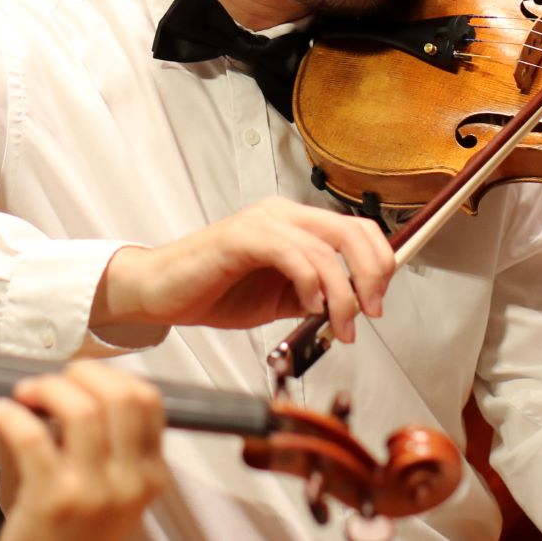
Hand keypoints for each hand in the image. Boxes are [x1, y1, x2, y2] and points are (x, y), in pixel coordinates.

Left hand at [0, 363, 170, 540]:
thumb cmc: (72, 538)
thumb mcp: (113, 495)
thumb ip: (113, 448)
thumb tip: (79, 387)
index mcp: (148, 476)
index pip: (148, 401)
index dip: (111, 374)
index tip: (84, 375)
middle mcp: (129, 483)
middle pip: (119, 396)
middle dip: (80, 373)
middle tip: (53, 379)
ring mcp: (93, 492)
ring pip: (81, 409)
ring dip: (47, 388)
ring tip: (26, 394)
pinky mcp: (53, 500)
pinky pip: (33, 437)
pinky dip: (11, 416)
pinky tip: (1, 413)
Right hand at [91, 198, 394, 345]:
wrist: (161, 292)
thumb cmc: (215, 291)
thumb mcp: (280, 298)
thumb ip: (315, 295)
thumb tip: (353, 306)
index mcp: (296, 224)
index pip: (357, 229)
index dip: (380, 262)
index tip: (378, 301)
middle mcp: (283, 215)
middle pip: (352, 231)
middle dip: (372, 274)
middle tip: (370, 311)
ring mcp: (263, 222)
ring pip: (326, 248)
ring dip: (342, 294)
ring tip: (339, 325)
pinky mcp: (242, 237)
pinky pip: (292, 253)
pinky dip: (310, 283)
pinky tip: (309, 307)